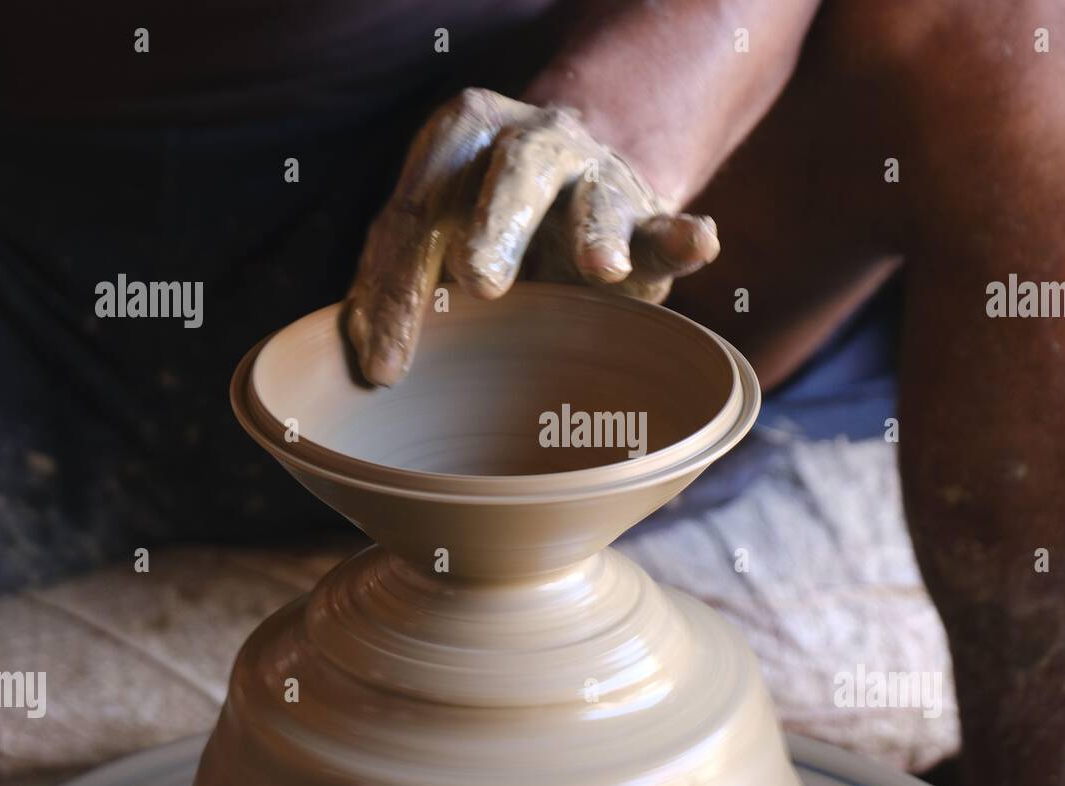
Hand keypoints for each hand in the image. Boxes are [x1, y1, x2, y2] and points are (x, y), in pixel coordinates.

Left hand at [344, 88, 719, 385]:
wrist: (577, 189)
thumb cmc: (489, 225)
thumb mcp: (436, 235)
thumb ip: (397, 280)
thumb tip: (367, 363)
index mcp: (463, 137)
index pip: (419, 208)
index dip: (395, 286)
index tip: (384, 368)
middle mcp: (535, 143)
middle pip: (513, 171)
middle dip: (494, 222)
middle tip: (476, 280)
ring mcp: (599, 177)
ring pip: (597, 196)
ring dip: (595, 229)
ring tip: (599, 265)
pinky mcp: (648, 219)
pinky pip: (666, 229)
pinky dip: (682, 238)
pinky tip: (698, 241)